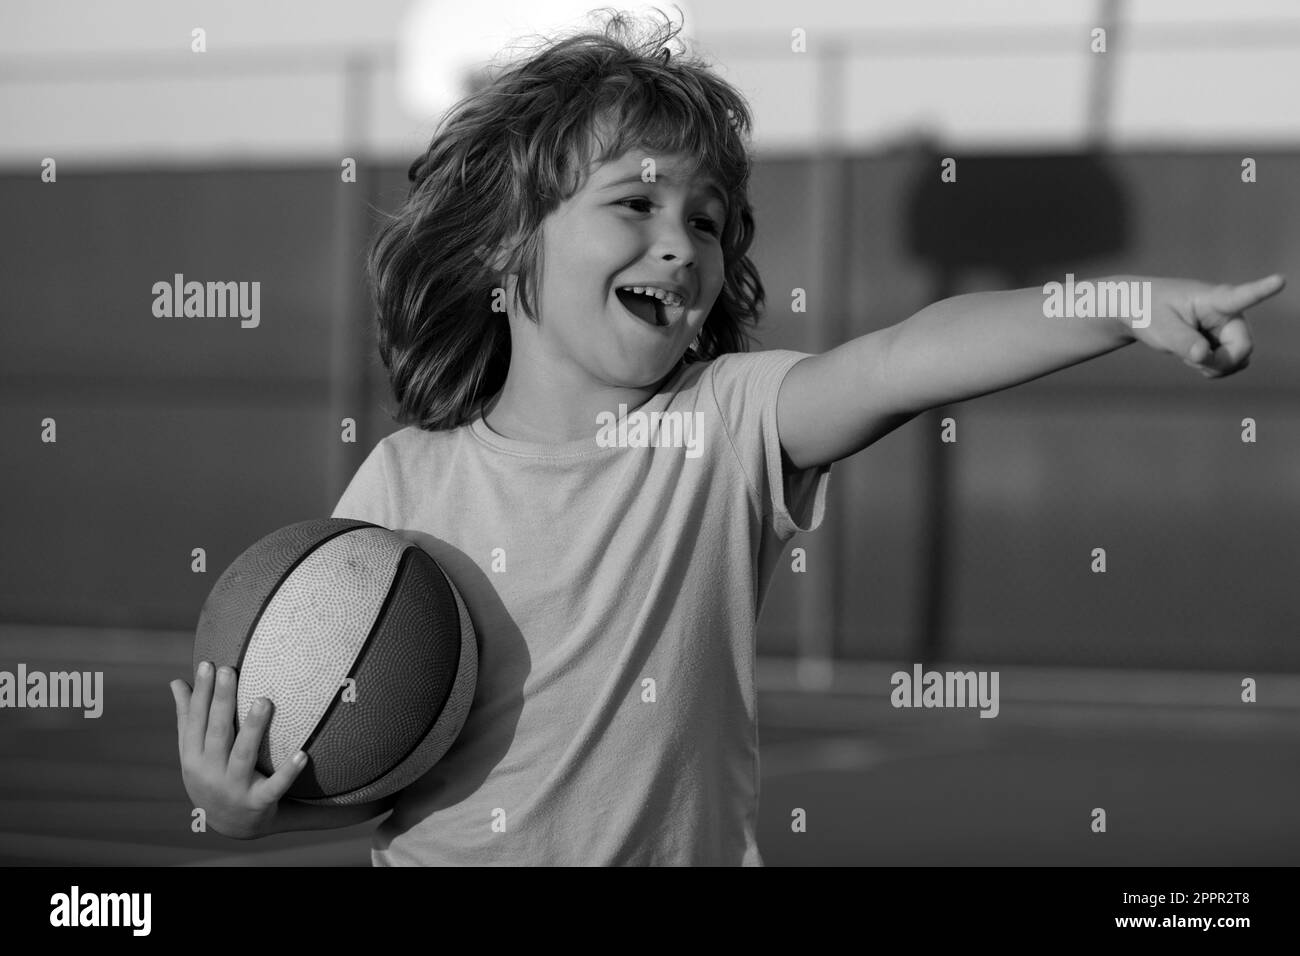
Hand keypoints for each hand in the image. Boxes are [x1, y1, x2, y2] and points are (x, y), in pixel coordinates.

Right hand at [170, 662, 308, 839]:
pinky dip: (288, 772)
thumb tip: (176, 682)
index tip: (207, 664)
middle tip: (229, 670)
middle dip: (220, 701)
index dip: (200, 693)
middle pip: (216, 732)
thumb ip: (188, 718)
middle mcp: (210, 772)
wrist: (231, 826)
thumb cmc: (212, 776)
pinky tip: (302, 754)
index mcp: (193, 757)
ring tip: (264, 701)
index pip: (195, 720)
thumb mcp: (195, 753)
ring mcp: (234, 788)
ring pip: (243, 755)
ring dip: (252, 729)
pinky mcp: (258, 802)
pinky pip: (274, 786)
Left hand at [1136, 274, 1284, 378]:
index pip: (1242, 296)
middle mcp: (1229, 312)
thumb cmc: (1148, 311)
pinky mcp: (1224, 339)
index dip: (1263, 290)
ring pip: (1238, 358)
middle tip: (1192, 360)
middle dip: (1220, 362)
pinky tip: (1196, 357)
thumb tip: (1204, 357)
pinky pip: (1230, 363)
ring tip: (1189, 353)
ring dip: (1215, 366)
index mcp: (1214, 299)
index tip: (1279, 280)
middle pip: (1243, 347)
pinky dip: (1213, 367)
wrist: (1139, 310)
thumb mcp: (1160, 328)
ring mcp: (1229, 327)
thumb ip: (1182, 342)